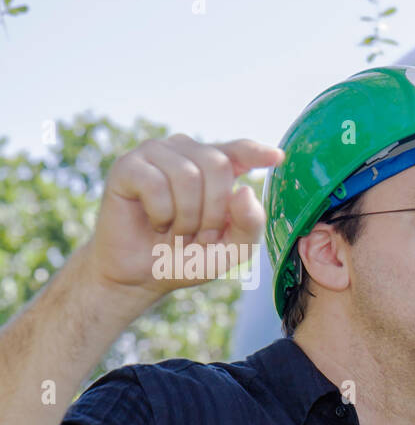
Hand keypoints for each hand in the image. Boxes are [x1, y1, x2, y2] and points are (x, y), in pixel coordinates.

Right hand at [89, 133, 282, 296]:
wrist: (142, 274)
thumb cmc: (188, 256)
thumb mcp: (231, 248)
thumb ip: (249, 225)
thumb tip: (244, 190)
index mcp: (215, 167)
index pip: (239, 150)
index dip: (256, 151)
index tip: (277, 157)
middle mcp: (186, 152)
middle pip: (217, 165)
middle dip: (214, 210)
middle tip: (200, 234)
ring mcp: (155, 155)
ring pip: (187, 175)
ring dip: (187, 216)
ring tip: (177, 231)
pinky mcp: (127, 167)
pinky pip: (155, 184)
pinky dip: (162, 213)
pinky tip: (156, 222)